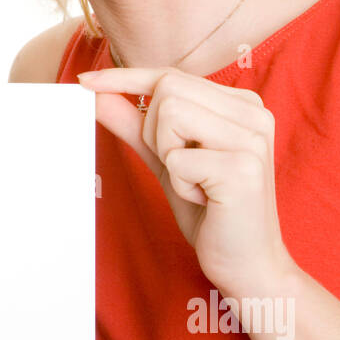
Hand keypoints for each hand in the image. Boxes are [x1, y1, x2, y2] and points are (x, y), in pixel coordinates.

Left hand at [80, 65, 294, 295]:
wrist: (248, 264)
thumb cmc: (211, 212)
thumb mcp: (167, 161)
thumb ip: (136, 125)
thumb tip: (98, 94)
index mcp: (241, 105)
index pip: (172, 75)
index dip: (125, 78)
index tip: (85, 81)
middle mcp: (254, 112)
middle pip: (167, 89)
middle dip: (155, 132)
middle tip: (182, 168)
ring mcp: (252, 137)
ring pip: (170, 114)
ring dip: (168, 156)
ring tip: (197, 183)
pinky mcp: (243, 166)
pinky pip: (177, 158)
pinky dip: (181, 184)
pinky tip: (207, 200)